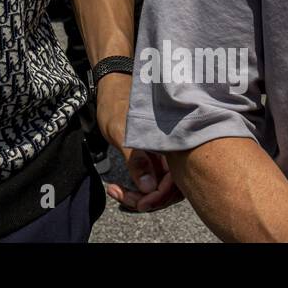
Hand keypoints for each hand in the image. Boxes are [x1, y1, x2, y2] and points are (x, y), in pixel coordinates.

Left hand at [95, 73, 182, 212]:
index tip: (139, 201)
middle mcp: (175, 152)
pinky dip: (138, 189)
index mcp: (172, 143)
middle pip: (171, 190)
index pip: (176, 185)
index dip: (158, 197)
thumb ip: (137, 159)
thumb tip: (149, 188)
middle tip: (122, 196)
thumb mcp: (121, 131)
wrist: (111, 86)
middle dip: (149, 200)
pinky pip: (153, 181)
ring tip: (117, 191)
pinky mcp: (157, 158)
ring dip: (141, 196)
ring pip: (161, 188)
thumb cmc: (115, 103)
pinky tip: (118, 187)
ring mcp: (167, 156)